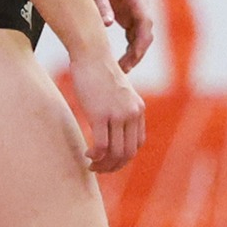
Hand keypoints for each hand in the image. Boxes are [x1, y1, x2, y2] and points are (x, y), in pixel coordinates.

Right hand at [68, 46, 145, 172]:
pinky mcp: (100, 114)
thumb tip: (113, 128)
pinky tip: (87, 154)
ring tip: (92, 165)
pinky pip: (102, 145)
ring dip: (103, 164)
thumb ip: (120, 110)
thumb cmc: (101, 75)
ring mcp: (117, 114)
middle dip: (114, 166)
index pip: (137, 143)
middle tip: (99, 169)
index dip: (124, 157)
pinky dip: (95, 156)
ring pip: (116, 152)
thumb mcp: (118, 94)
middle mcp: (132, 113)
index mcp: (138, 109)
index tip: (110, 160)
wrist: (93, 56)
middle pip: (129, 152)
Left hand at [71, 0, 156, 71]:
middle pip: (145, 32)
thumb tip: (107, 25)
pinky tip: (117, 60)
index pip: (145, 23)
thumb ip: (101, 5)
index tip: (132, 58)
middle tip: (123, 70)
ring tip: (120, 70)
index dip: (141, 42)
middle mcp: (139, 3)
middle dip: (137, 52)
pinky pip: (132, 34)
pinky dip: (128, 47)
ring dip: (133, 52)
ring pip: (140, 35)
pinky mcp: (126, 12)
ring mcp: (134, 8)